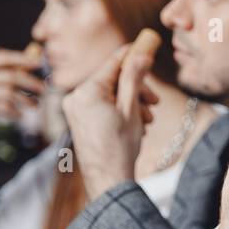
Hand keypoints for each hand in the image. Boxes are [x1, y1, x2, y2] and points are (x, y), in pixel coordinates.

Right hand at [0, 47, 45, 153]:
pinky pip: (3, 107)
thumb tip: (24, 65)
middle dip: (30, 82)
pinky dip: (14, 112)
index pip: (2, 57)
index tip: (39, 63)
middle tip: (43, 89)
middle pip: (9, 75)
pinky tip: (19, 116)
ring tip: (35, 106)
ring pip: (9, 93)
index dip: (23, 58)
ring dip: (25, 100)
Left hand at [60, 29, 160, 201]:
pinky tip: (134, 125)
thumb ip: (134, 76)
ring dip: (130, 102)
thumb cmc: (121, 146)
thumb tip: (140, 51)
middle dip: (135, 89)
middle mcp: (75, 97)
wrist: (109, 180)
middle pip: (112, 79)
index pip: (113, 63)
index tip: (147, 48)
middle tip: (154, 102)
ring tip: (146, 119)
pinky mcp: (78, 120)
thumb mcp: (131, 107)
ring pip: (109, 94)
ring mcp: (74, 110)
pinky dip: (119, 111)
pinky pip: (101, 106)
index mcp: (87, 91)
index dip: (133, 56)